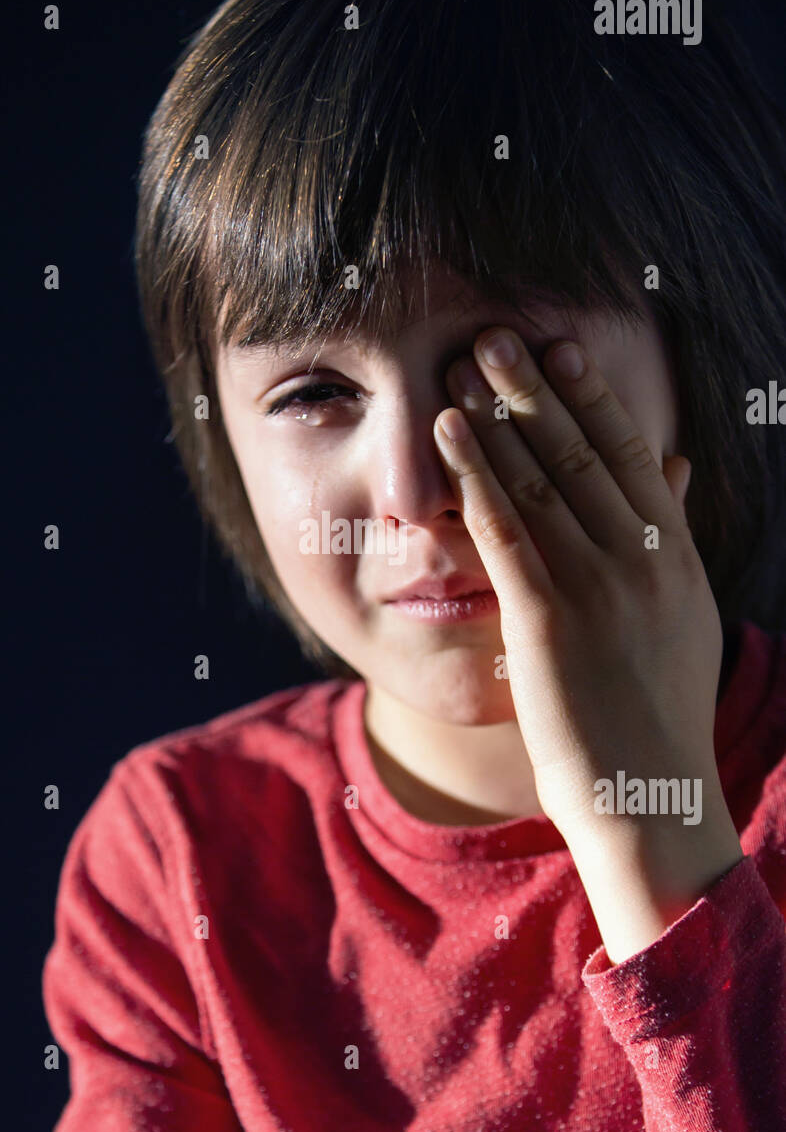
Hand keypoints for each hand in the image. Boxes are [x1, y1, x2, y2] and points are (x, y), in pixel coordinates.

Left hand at [433, 326, 724, 838]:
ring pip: (541, 481)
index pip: (632, 455)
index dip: (593, 397)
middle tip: (499, 335)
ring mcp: (597, 589)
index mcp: (673, 557)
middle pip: (582, 453)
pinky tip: (449, 435)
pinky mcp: (548, 622)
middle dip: (535, 389)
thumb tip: (673, 465)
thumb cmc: (657, 712)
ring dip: (495, 419)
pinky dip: (475, 475)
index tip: (563, 350)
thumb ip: (668, 537)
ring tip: (462, 367)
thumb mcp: (683, 615)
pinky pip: (506, 531)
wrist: (650, 796)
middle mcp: (640, 562)